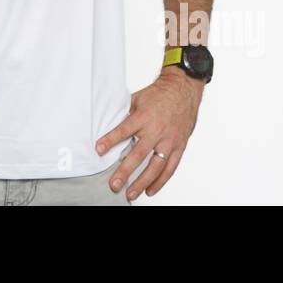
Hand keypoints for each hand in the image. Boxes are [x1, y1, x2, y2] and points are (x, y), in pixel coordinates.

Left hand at [94, 68, 204, 199]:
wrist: (183, 89)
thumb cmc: (159, 94)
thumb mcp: (138, 99)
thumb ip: (126, 115)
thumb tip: (108, 125)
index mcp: (144, 116)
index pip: (124, 130)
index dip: (110, 140)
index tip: (99, 150)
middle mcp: (157, 130)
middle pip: (139, 154)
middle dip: (125, 171)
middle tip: (114, 184)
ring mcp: (169, 140)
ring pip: (156, 166)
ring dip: (142, 182)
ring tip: (130, 194)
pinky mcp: (179, 146)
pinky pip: (170, 168)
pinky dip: (161, 181)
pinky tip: (150, 190)